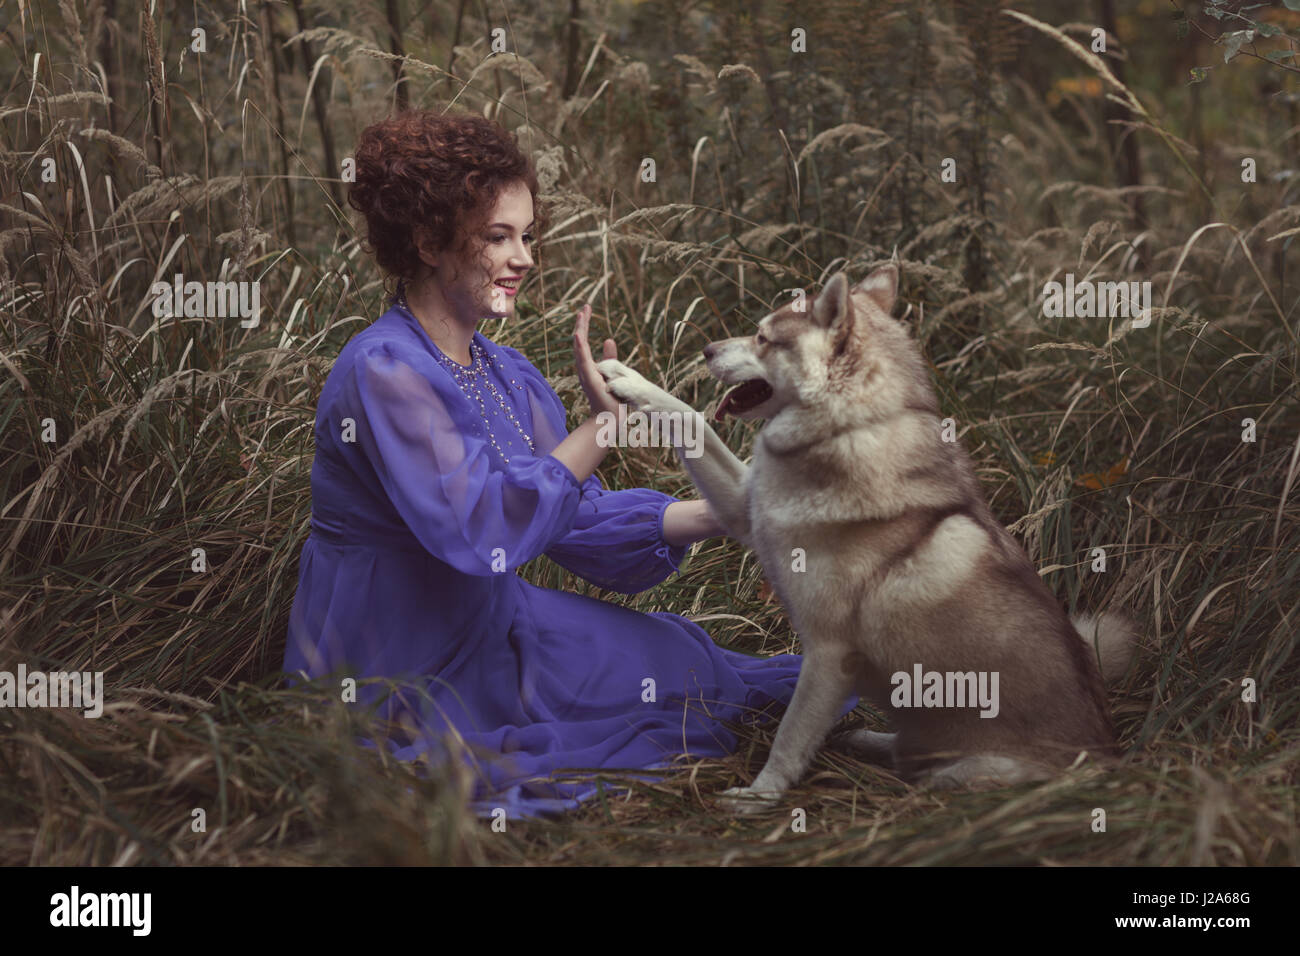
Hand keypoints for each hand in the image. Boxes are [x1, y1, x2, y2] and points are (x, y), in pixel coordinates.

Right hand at [573, 303, 624, 423]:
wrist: (610, 419)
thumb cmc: (612, 399)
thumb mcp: (613, 372)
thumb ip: (609, 357)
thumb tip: (609, 339)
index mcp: (589, 366)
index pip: (585, 342)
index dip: (585, 325)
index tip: (586, 310)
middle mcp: (584, 368)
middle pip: (580, 341)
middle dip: (583, 323)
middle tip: (586, 306)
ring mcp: (585, 373)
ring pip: (580, 347)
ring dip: (581, 329)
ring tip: (582, 313)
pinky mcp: (589, 377)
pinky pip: (583, 359)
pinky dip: (580, 346)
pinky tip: (579, 333)